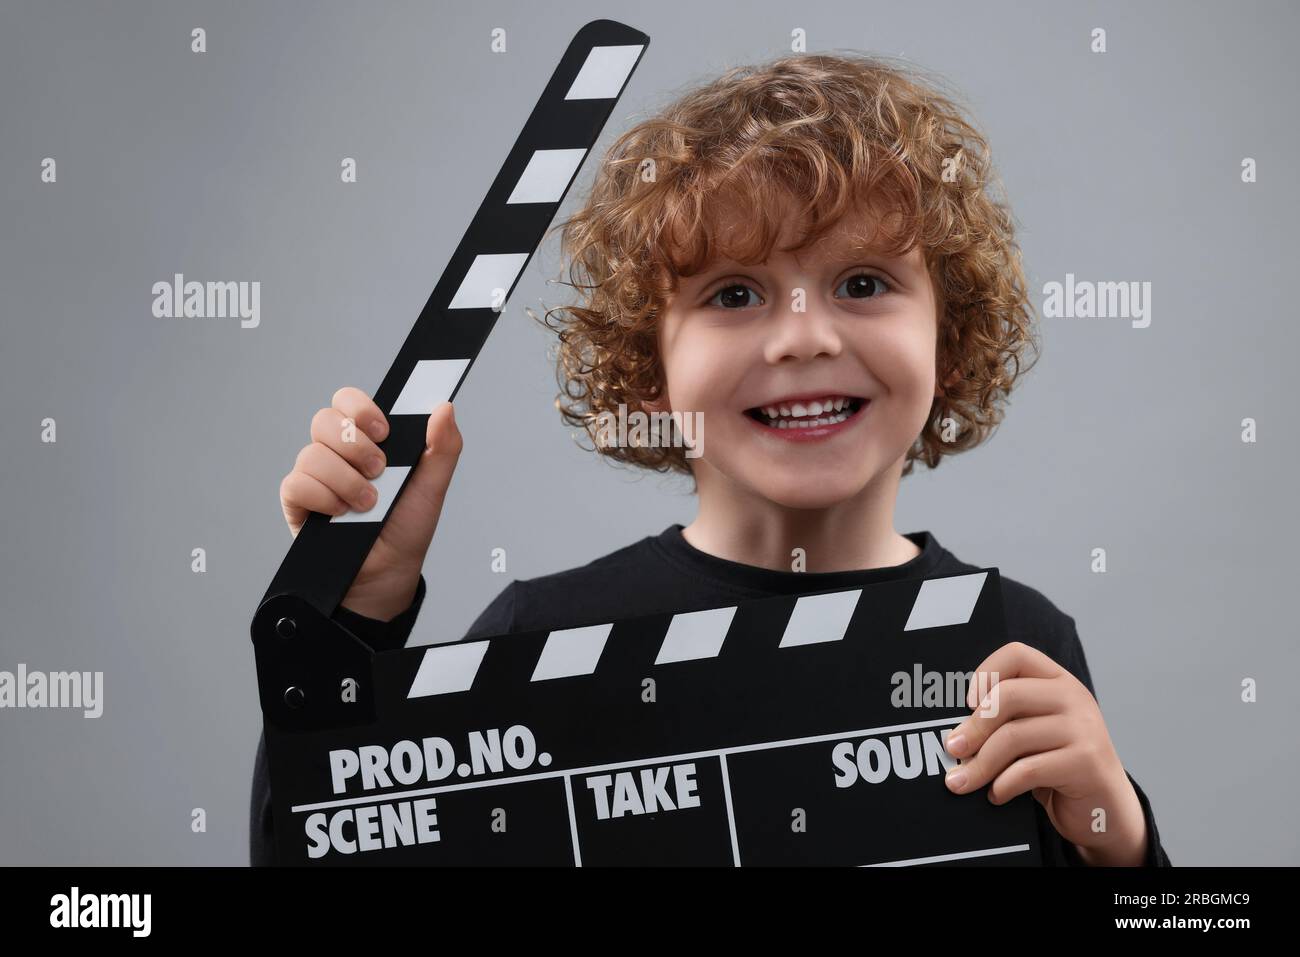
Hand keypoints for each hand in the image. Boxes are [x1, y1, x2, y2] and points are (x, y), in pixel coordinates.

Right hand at [279, 387, 462, 619]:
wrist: (388, 573)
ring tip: (368, 504)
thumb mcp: (433, 486)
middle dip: (355, 446)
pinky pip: (296, 483)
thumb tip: (445, 406)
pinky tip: (341, 514)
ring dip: (346, 480)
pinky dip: (324, 498)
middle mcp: (336, 452)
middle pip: (324, 419)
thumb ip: (443, 446)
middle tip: (380, 471)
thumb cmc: (407, 527)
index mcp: (367, 439)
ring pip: (312, 453)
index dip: (360, 408)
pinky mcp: (297, 501)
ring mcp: (315, 475)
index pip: (348, 400)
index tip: (384, 432)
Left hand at [942, 641, 1149, 865]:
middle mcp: (1074, 697)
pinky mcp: (1087, 763)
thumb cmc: (1058, 767)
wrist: (1106, 809)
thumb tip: (953, 734)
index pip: (1016, 654)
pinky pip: (1029, 770)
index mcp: (1058, 681)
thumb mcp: (1033, 733)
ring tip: (961, 782)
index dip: (985, 673)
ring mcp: (1085, 729)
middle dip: (973, 727)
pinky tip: (995, 795)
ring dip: (980, 765)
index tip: (968, 704)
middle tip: (952, 750)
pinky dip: (1003, 785)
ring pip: (1013, 737)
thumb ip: (1005, 721)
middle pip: (1008, 696)